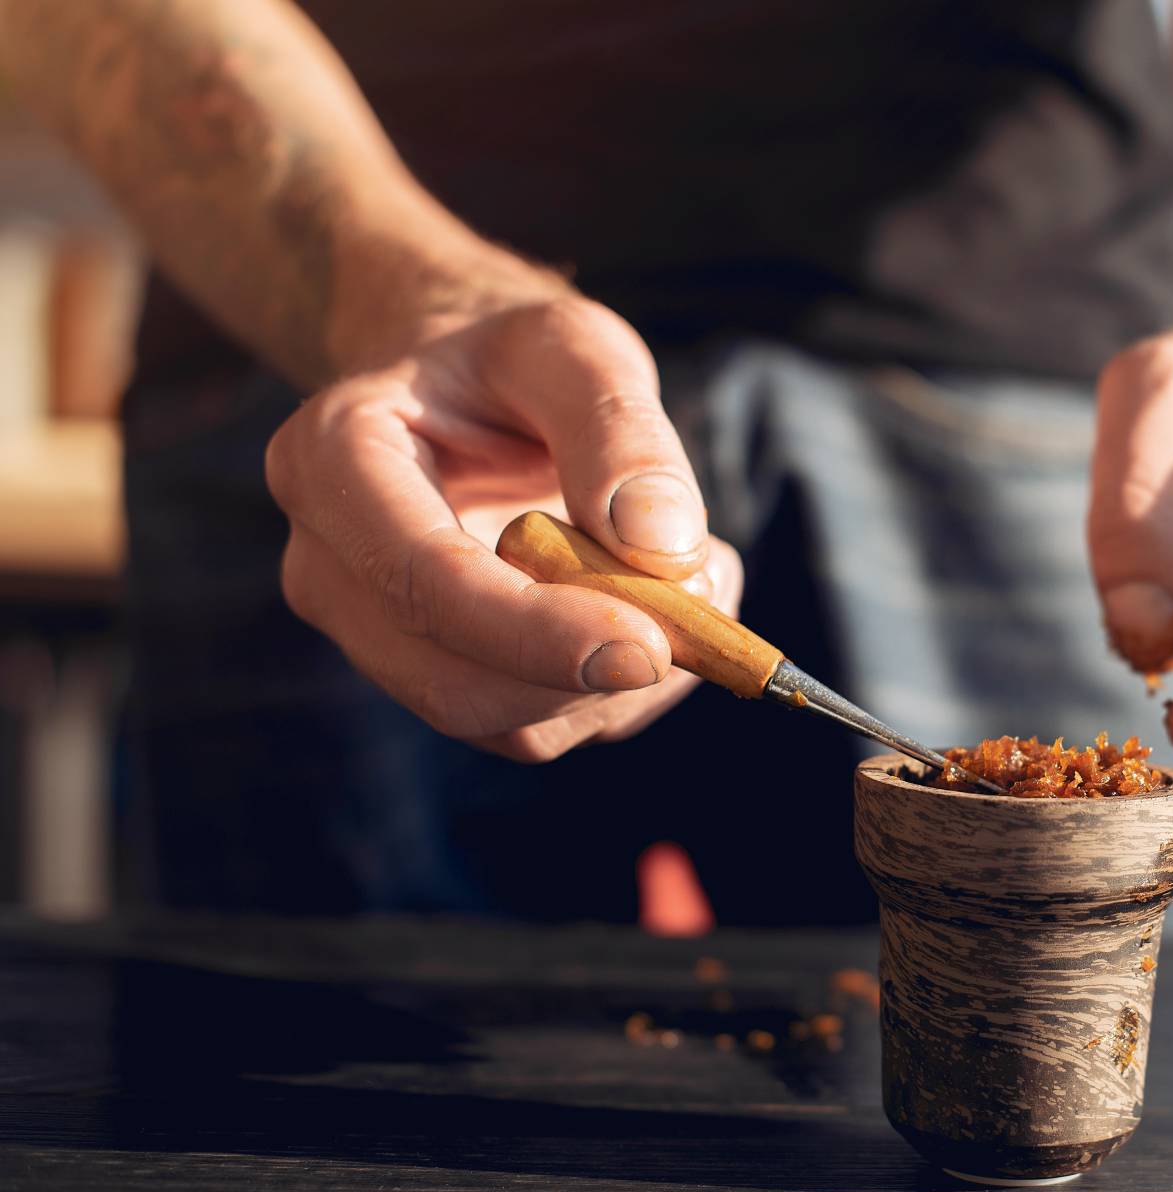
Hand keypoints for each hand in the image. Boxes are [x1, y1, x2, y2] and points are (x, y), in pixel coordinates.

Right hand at [266, 297, 741, 761]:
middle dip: (591, 670)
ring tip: (693, 580)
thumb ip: (619, 432)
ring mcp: (374, 635)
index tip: (651, 648)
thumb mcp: (574, 347)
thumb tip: (661, 550)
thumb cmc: (512, 359)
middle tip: (707, 593)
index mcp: (334, 458)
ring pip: (500, 719)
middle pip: (454, 680)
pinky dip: (618, 693)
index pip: (422, 580)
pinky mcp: (435, 676)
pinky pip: (531, 727)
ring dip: (620, 683)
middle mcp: (329, 565)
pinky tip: (659, 614)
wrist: (461, 389)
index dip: (536, 632)